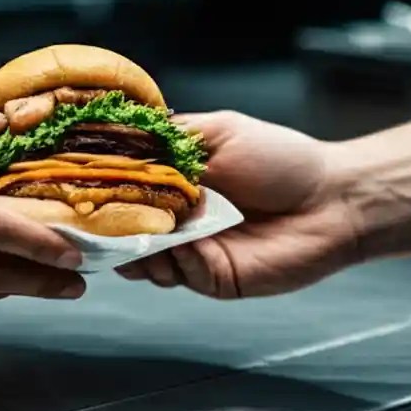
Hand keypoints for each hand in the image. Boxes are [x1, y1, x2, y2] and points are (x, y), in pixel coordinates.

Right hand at [116, 111, 362, 297]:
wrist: (332, 198)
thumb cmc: (282, 160)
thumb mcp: (220, 132)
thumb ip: (171, 138)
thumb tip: (122, 138)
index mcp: (175, 183)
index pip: (125, 190)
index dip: (101, 189)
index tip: (78, 185)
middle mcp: (178, 220)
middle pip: (126, 231)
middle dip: (109, 226)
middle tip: (96, 218)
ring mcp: (193, 253)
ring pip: (146, 259)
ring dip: (137, 247)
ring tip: (136, 233)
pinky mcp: (213, 279)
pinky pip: (180, 273)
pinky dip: (172, 260)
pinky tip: (177, 244)